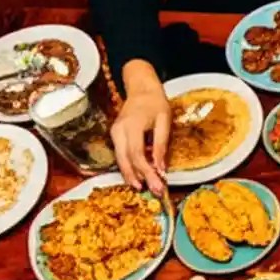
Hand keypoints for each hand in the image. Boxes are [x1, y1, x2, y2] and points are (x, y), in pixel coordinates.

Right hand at [111, 70, 169, 193]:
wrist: (141, 88)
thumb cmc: (155, 102)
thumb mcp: (164, 121)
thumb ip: (161, 144)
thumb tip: (161, 168)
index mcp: (132, 125)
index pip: (137, 154)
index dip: (147, 171)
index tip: (158, 183)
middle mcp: (119, 130)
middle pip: (125, 160)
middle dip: (137, 178)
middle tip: (150, 191)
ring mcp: (114, 133)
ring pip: (119, 159)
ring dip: (130, 175)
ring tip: (142, 187)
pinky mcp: (115, 135)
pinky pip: (120, 154)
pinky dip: (128, 166)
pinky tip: (137, 175)